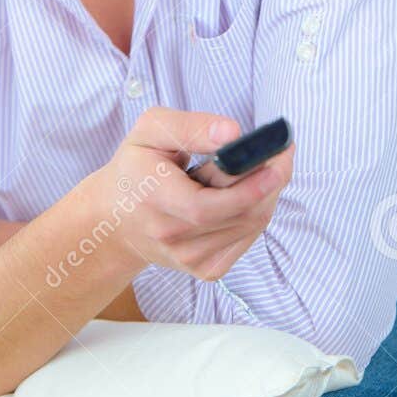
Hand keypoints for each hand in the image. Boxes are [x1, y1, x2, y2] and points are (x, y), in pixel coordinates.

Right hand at [87, 108, 293, 283]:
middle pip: (238, 215)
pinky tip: (248, 192)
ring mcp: (190, 259)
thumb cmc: (136, 166)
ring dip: (265, 193)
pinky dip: (258, 211)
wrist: (116, 219)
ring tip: (255, 166)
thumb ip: (191, 127)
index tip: (277, 159)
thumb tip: (233, 133)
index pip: (206, 206)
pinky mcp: (206, 270)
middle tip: (281, 149)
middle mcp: (171, 237)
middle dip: (269, 181)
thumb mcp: (151, 131)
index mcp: (153, 198)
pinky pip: (247, 238)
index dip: (248, 187)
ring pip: (250, 226)